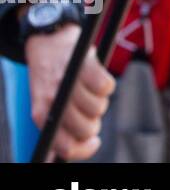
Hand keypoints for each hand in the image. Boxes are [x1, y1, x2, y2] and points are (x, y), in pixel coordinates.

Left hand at [26, 24, 114, 160]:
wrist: (47, 41)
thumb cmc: (52, 77)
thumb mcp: (48, 103)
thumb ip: (62, 125)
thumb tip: (88, 143)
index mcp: (42, 115)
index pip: (65, 146)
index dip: (84, 149)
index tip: (94, 142)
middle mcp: (52, 102)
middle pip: (87, 129)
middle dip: (93, 121)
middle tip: (88, 108)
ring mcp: (67, 84)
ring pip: (99, 108)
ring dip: (100, 100)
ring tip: (89, 88)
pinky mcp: (84, 65)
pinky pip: (106, 87)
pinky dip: (106, 84)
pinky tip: (96, 77)